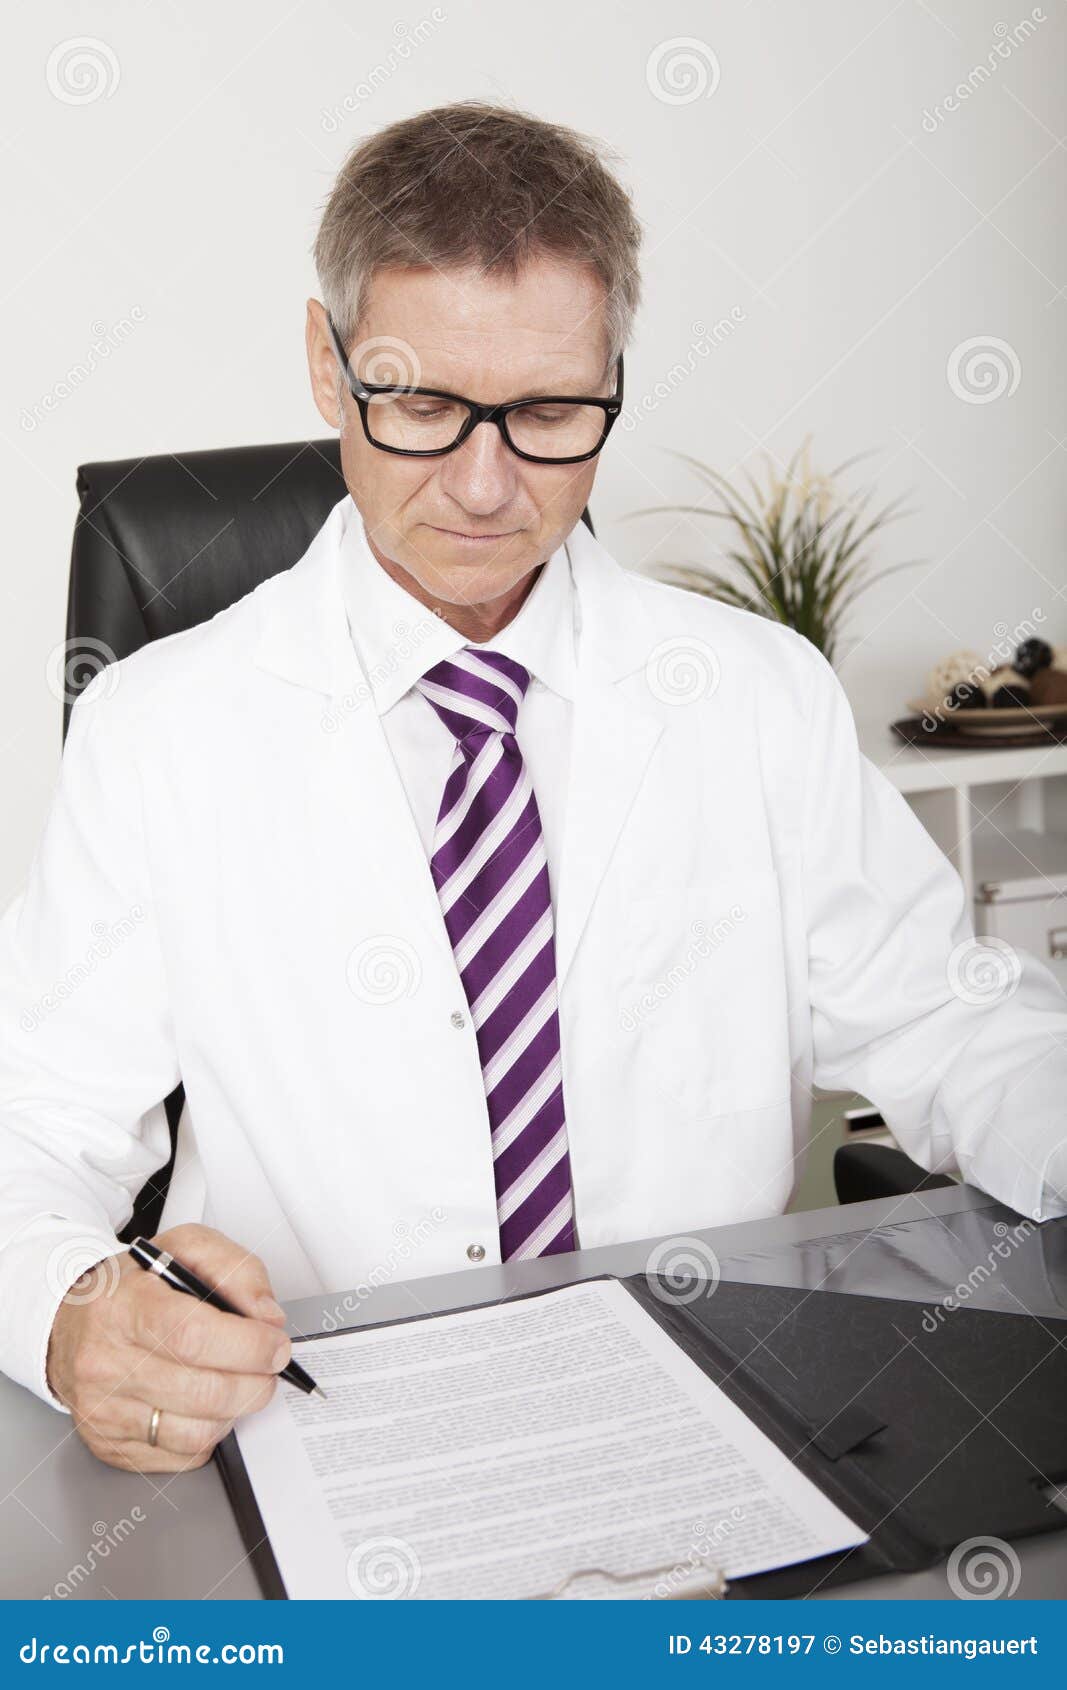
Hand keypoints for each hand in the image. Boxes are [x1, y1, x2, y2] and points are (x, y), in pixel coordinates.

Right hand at [46, 1223, 290, 1472]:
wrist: (71, 1321)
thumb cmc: (132, 1287)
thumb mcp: (183, 1249)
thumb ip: (235, 1268)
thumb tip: (268, 1317)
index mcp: (123, 1307)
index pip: (193, 1336)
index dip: (248, 1346)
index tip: (276, 1345)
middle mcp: (105, 1362)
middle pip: (203, 1392)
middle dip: (256, 1383)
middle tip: (268, 1367)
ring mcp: (104, 1410)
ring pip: (197, 1433)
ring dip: (234, 1411)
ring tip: (233, 1383)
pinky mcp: (109, 1445)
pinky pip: (181, 1456)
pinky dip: (207, 1434)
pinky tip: (202, 1405)